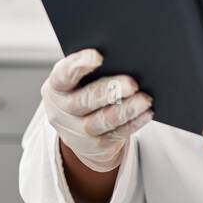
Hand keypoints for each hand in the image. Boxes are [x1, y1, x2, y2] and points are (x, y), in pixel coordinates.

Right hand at [41, 49, 152, 172]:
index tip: (98, 56)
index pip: (63, 75)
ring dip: (126, 110)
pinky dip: (133, 123)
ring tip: (145, 99)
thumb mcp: (76, 80)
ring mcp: (77, 132)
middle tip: (132, 83)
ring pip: (102, 121)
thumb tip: (121, 57)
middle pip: (84, 100)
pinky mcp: (95, 146)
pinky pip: (116, 134)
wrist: (76, 130)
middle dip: (110, 91)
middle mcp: (61, 111)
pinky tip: (146, 113)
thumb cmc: (81, 92)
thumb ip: (90, 70)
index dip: (78, 65)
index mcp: (56, 87)